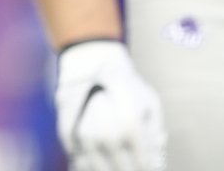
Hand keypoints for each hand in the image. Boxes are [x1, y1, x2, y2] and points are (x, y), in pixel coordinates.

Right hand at [54, 39, 166, 170]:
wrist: (91, 63)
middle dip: (128, 170)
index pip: (142, 162)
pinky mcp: (67, 129)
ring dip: (106, 168)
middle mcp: (106, 130)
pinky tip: (94, 163)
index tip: (149, 170)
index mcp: (131, 122)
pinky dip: (85, 163)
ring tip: (114, 166)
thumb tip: (156, 156)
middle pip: (120, 167)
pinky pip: (76, 156)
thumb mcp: (149, 103)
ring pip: (97, 165)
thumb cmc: (126, 86)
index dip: (147, 169)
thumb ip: (155, 131)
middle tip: (133, 169)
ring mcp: (84, 131)